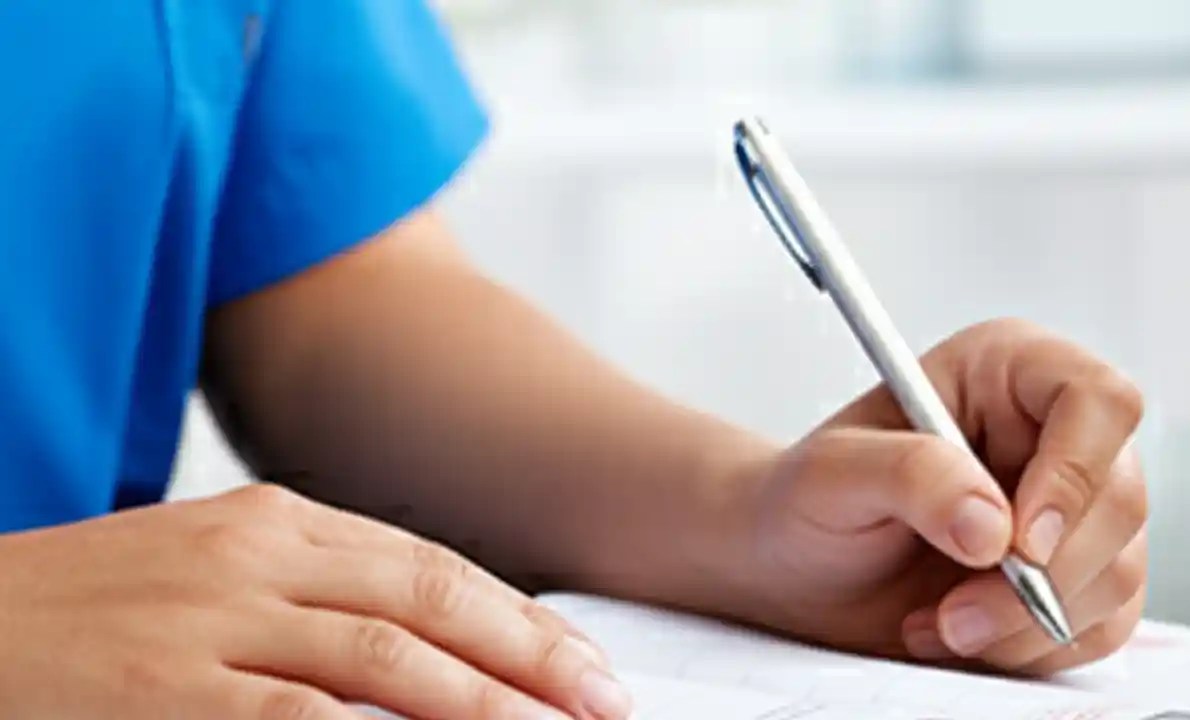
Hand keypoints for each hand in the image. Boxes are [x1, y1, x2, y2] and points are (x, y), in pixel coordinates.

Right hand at [0, 484, 630, 719]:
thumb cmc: (89, 607)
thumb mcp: (210, 570)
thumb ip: (312, 593)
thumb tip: (422, 643)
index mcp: (275, 521)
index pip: (430, 567)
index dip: (518, 618)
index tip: (582, 664)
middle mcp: (258, 558)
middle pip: (430, 604)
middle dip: (531, 657)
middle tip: (606, 703)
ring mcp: (212, 624)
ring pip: (386, 661)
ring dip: (486, 705)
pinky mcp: (168, 694)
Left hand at [717, 319, 1146, 675]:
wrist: (795, 569)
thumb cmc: (806, 500)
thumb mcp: (833, 473)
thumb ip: (909, 474)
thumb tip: (993, 525)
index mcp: (1006, 371)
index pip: (1097, 399)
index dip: (1075, 472)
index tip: (1020, 542)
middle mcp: (1051, 433)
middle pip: (1120, 498)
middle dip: (1039, 576)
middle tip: (955, 611)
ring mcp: (1071, 508)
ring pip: (1116, 572)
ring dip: (1025, 622)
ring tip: (939, 622)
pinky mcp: (1073, 575)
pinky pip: (1100, 625)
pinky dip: (1029, 647)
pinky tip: (959, 633)